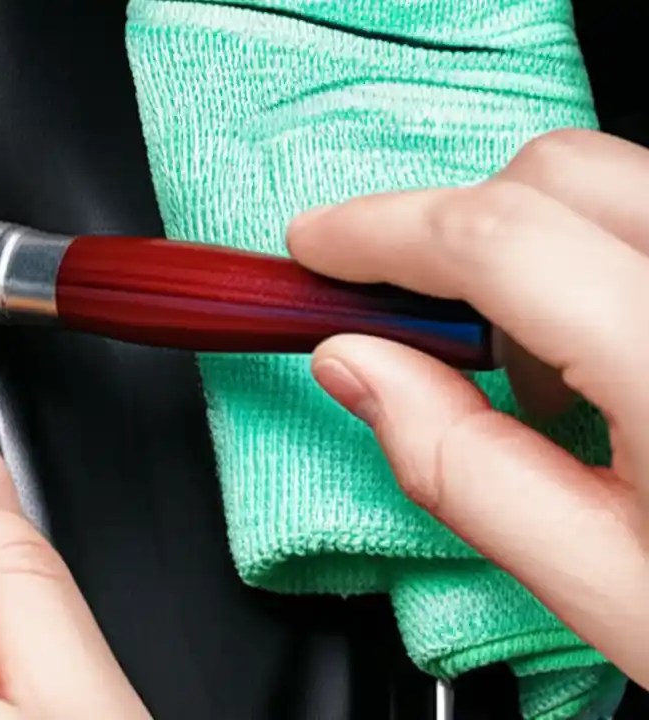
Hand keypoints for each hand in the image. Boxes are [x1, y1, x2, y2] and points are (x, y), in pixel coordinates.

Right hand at [286, 129, 648, 685]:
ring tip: (535, 374)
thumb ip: (459, 463)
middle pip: (556, 173)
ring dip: (531, 246)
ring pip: (618, 181)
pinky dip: (600, 258)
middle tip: (413, 323)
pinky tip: (608, 360)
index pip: (497, 238)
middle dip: (455, 230)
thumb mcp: (605, 584)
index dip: (381, 232)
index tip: (318, 249)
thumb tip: (357, 367)